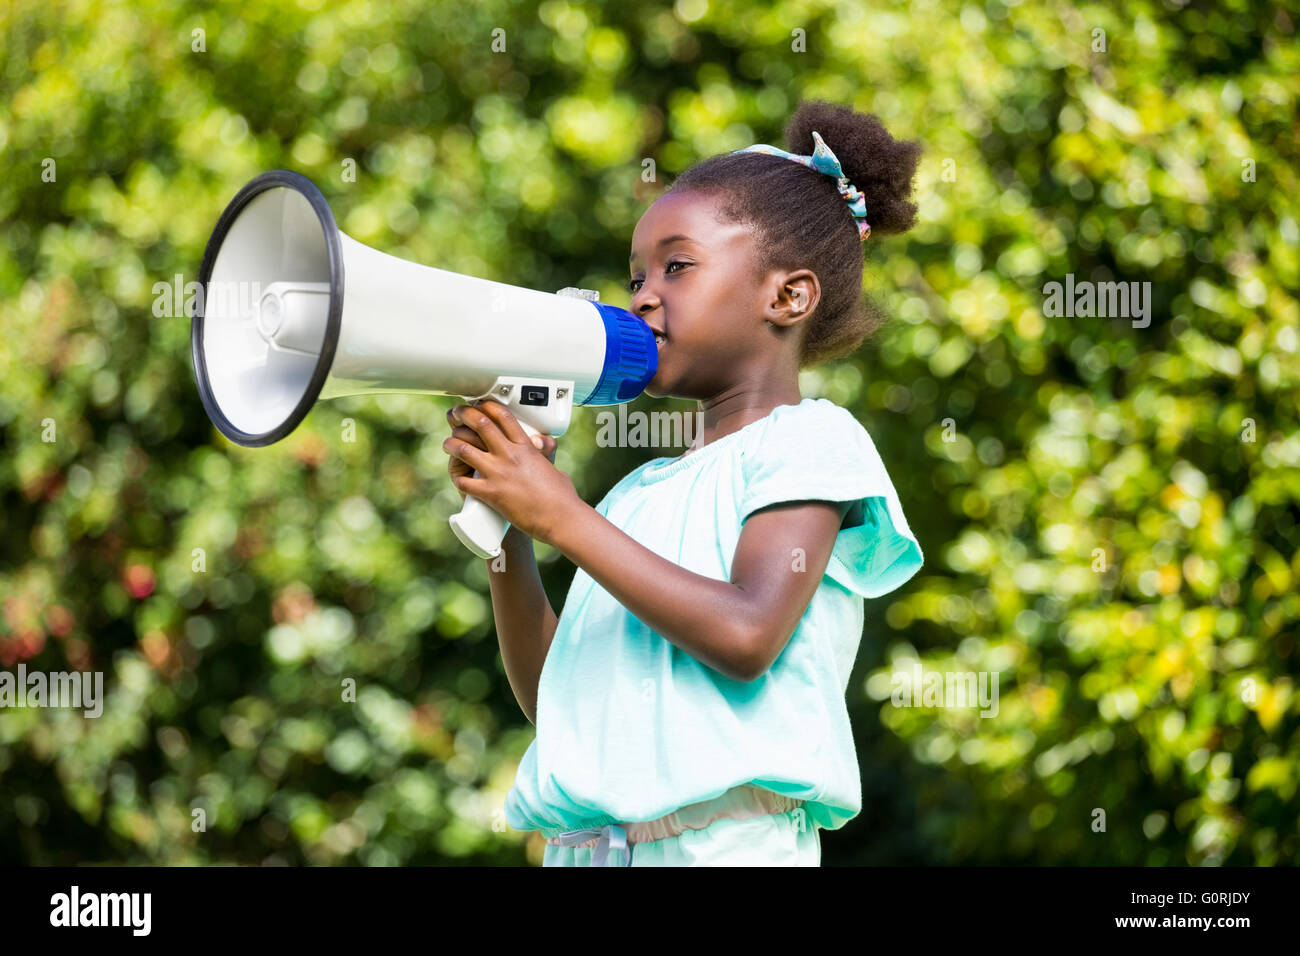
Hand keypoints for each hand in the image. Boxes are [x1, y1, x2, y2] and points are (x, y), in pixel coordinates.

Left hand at [441, 400, 573, 543]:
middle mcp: (510, 455)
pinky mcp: (491, 493)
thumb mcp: (553, 465)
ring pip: (465, 449)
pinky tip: (458, 477)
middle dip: (464, 415)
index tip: (478, 404)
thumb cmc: (561, 496)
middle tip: (456, 414)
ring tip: (449, 443)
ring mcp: (499, 473)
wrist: (560, 518)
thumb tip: (543, 444)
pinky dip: (459, 479)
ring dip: (452, 444)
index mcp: (526, 447)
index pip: (503, 416)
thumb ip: (545, 452)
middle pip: (480, 424)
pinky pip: (465, 482)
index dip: (487, 406)